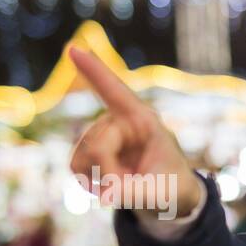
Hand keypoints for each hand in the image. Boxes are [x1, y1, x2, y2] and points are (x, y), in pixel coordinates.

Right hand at [68, 47, 201, 216]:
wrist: (168, 196)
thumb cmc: (172, 188)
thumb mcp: (162, 193)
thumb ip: (136, 193)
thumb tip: (106, 195)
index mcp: (144, 122)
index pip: (116, 93)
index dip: (94, 72)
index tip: (72, 49)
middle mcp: (120, 122)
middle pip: (96, 146)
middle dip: (107, 173)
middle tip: (123, 192)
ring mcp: (103, 135)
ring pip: (81, 158)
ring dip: (96, 180)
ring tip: (121, 189)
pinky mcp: (91, 150)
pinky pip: (75, 166)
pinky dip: (89, 183)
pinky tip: (107, 187)